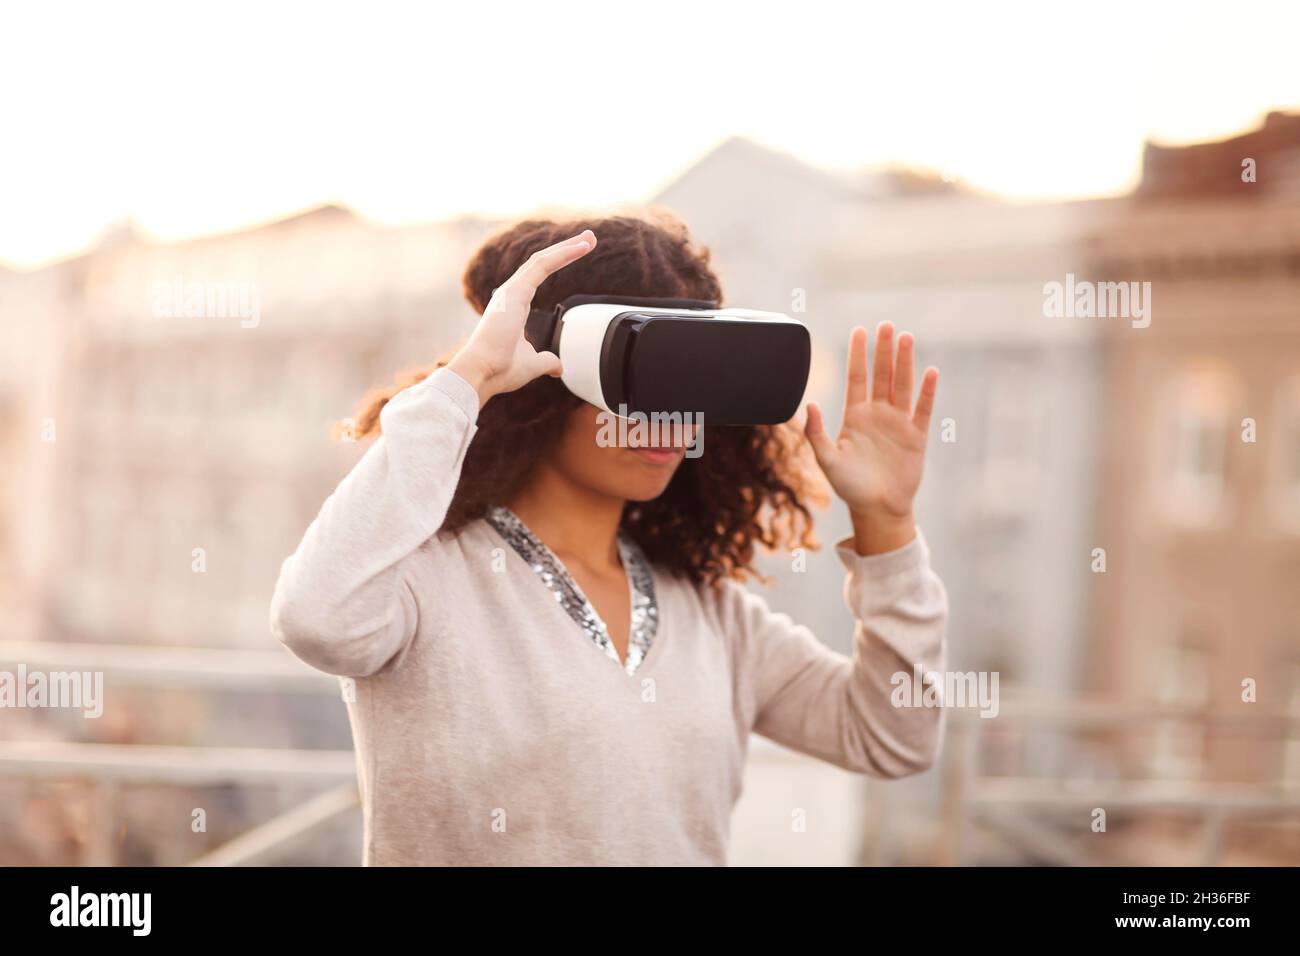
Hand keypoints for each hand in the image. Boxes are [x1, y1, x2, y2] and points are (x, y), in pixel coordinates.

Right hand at [447, 230, 595, 402]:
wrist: (482, 374)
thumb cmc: (499, 370)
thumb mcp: (532, 364)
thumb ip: (547, 361)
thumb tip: (559, 367)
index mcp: (514, 305)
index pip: (538, 274)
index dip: (559, 261)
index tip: (579, 251)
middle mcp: (511, 293)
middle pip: (542, 262)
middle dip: (566, 248)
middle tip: (588, 238)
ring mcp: (512, 290)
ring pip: (543, 259)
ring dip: (568, 247)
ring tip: (590, 238)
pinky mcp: (515, 291)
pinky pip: (543, 265)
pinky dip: (563, 254)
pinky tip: (581, 247)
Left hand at [805, 322, 938, 554]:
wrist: (876, 509)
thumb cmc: (849, 486)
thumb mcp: (827, 460)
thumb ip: (815, 433)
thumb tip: (808, 405)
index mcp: (855, 416)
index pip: (857, 378)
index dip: (858, 355)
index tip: (860, 331)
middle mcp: (878, 414)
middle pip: (882, 375)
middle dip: (884, 351)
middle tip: (886, 325)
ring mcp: (898, 423)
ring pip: (903, 386)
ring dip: (905, 363)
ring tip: (906, 338)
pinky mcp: (916, 437)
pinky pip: (923, 410)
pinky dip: (927, 392)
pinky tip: (930, 372)